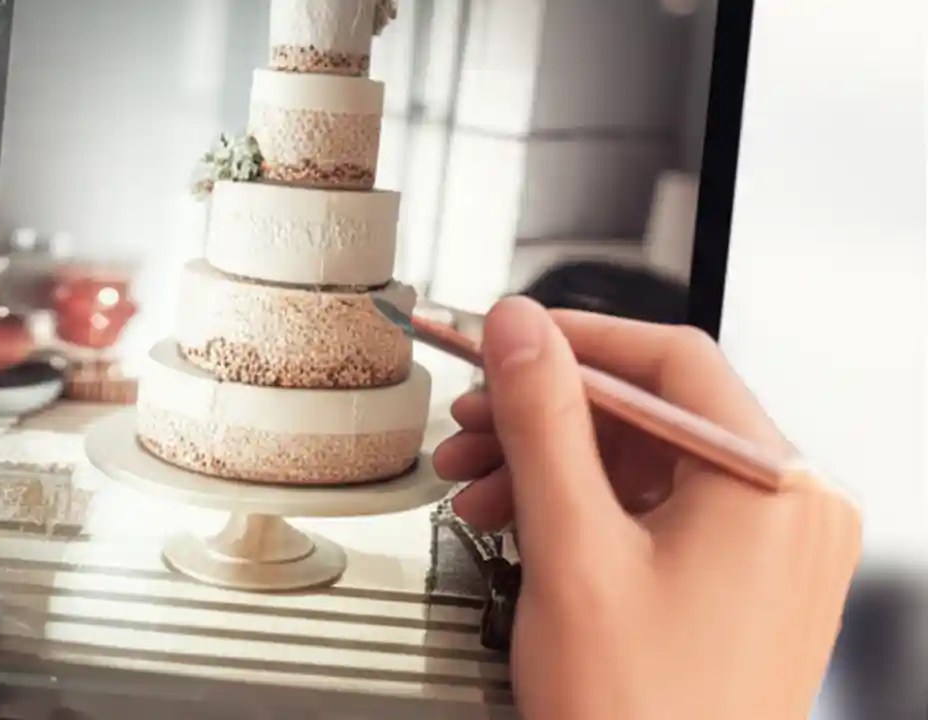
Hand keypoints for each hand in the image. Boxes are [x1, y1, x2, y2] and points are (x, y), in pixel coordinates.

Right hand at [434, 297, 860, 719]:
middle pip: (652, 414)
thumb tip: (521, 329)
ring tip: (478, 483)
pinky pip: (657, 513)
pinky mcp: (742, 584)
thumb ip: (543, 422)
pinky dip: (585, 510)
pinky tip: (519, 521)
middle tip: (473, 421)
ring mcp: (770, 551)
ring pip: (646, 464)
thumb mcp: (572, 548)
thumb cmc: (637, 716)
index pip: (671, 361)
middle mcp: (789, 509)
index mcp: (773, 487)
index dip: (575, 341)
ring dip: (552, 465)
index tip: (507, 341)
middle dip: (546, 416)